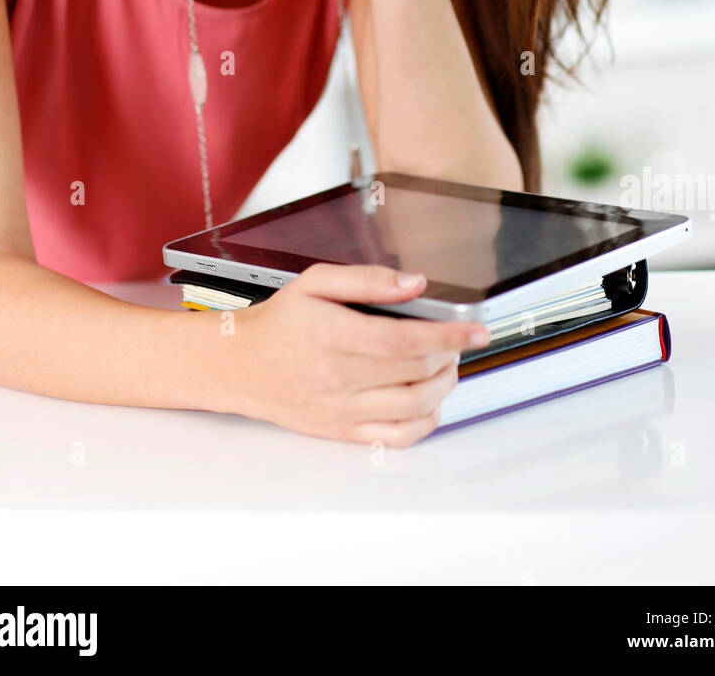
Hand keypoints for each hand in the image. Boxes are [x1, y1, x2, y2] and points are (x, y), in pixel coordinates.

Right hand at [198, 263, 488, 445]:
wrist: (239, 364)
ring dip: (444, 386)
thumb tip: (414, 284)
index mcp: (334, 335)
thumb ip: (367, 279)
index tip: (475, 329)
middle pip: (415, 373)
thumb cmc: (279, 322)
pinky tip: (429, 401)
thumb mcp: (315, 282)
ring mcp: (341, 409)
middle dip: (450, 355)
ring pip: (413, 407)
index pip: (405, 340)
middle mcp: (339, 377)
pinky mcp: (342, 431)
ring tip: (447, 366)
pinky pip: (395, 436)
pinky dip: (424, 422)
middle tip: (458, 340)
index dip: (449, 334)